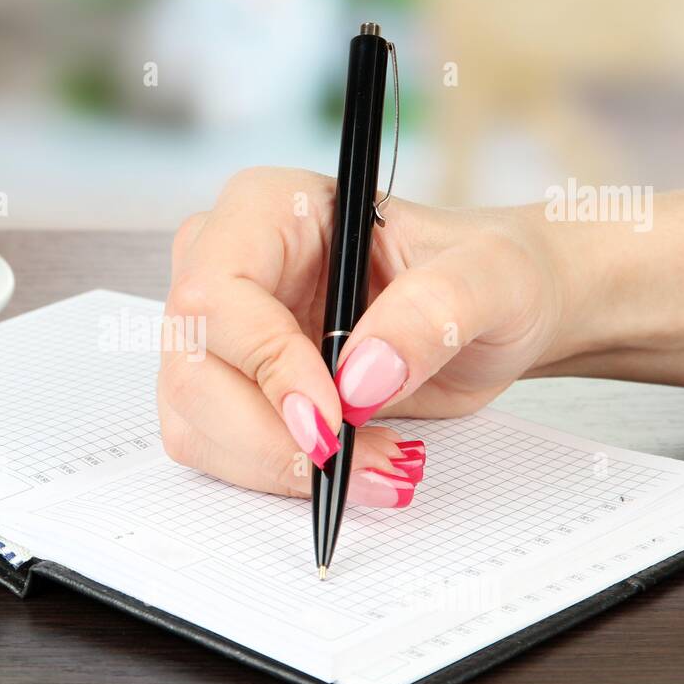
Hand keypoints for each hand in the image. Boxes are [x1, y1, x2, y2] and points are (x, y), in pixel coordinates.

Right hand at [158, 167, 566, 504]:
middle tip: (358, 463)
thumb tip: (359, 378)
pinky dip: (278, 475)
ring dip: (279, 463)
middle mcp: (226, 264)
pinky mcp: (228, 388)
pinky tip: (349, 467)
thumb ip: (431, 312)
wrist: (491, 317)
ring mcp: (219, 332)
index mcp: (269, 209)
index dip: (264, 362)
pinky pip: (215, 448)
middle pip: (191, 367)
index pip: (216, 291)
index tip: (331, 416)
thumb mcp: (489, 277)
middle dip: (272, 435)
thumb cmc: (485, 274)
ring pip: (194, 417)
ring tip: (376, 465)